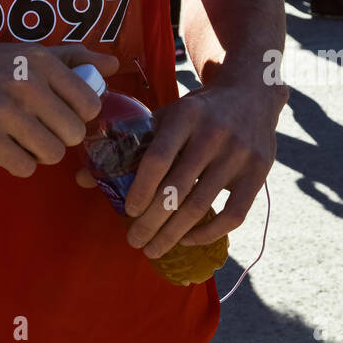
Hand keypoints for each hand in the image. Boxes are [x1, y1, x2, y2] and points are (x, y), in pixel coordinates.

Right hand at [0, 42, 119, 177]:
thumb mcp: (22, 53)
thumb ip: (70, 58)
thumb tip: (113, 66)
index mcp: (39, 60)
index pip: (89, 103)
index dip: (76, 115)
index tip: (56, 112)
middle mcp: (26, 82)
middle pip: (74, 133)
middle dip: (57, 137)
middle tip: (33, 128)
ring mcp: (4, 112)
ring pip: (53, 153)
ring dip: (37, 152)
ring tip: (16, 138)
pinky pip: (25, 167)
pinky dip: (16, 163)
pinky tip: (0, 147)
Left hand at [76, 77, 286, 255]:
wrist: (251, 93)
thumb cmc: (199, 111)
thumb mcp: (167, 116)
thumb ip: (130, 143)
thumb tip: (83, 178)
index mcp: (186, 116)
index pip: (158, 158)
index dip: (140, 189)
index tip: (127, 210)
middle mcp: (214, 134)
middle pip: (177, 189)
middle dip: (151, 221)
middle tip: (134, 241)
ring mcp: (239, 154)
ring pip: (201, 205)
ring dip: (174, 234)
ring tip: (154, 248)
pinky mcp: (259, 172)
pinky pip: (233, 214)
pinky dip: (209, 232)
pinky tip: (188, 239)